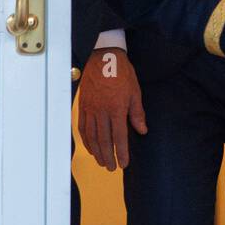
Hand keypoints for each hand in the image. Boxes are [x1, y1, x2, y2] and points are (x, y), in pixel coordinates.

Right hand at [76, 48, 146, 170]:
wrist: (102, 56)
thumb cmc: (121, 72)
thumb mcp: (134, 91)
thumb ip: (137, 113)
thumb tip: (142, 130)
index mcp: (116, 108)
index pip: (119, 137)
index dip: (122, 153)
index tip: (124, 164)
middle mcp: (101, 111)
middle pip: (104, 140)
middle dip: (108, 156)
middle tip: (111, 168)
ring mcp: (90, 109)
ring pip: (92, 136)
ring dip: (96, 151)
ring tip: (102, 162)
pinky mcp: (82, 105)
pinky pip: (82, 127)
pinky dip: (86, 140)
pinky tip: (90, 147)